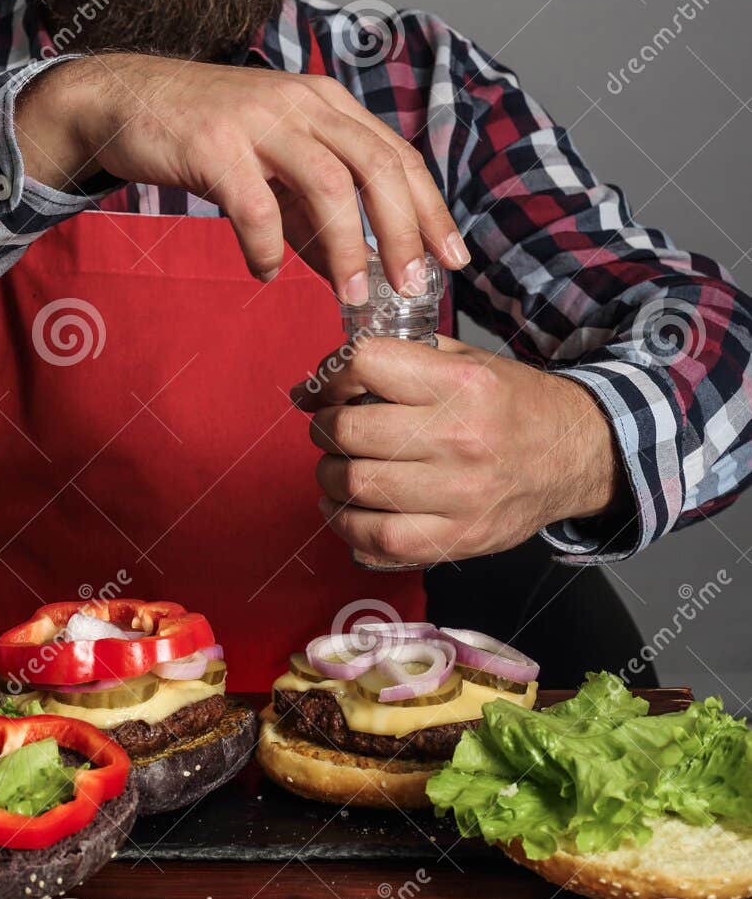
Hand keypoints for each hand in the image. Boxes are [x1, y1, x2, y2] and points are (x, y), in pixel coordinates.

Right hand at [15, 53, 469, 302]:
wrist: (123, 99)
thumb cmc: (204, 135)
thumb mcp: (272, 166)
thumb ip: (311, 214)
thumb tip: (352, 271)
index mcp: (327, 104)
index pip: (397, 156)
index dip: (431, 209)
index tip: (453, 260)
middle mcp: (302, 103)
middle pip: (377, 166)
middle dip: (404, 231)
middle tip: (413, 287)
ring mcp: (259, 119)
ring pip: (329, 183)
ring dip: (347, 247)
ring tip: (353, 296)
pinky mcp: (214, 143)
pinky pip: (256, 204)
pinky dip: (268, 246)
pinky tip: (266, 271)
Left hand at [291, 335, 626, 564]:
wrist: (577, 455)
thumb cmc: (511, 403)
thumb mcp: (467, 360)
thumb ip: (400, 359)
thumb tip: (320, 382)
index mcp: (459, 383)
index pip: (366, 364)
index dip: (332, 374)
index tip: (325, 388)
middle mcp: (458, 437)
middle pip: (350, 431)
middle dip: (324, 429)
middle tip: (330, 430)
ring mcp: (459, 493)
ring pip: (356, 487)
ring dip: (330, 477)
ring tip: (339, 468)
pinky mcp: (459, 538)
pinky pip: (378, 539)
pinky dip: (347, 525)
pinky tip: (347, 509)